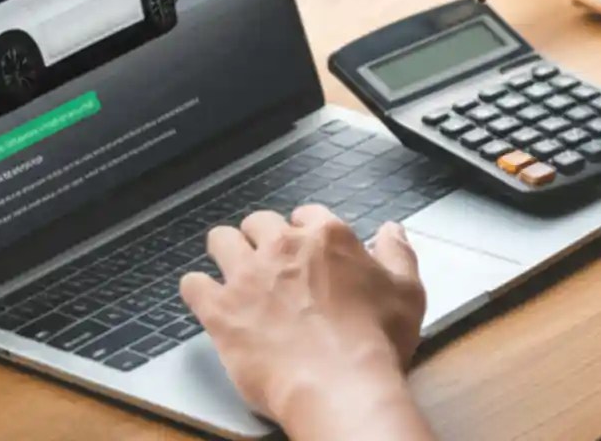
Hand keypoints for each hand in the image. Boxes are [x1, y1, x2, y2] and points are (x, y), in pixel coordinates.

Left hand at [180, 205, 432, 439]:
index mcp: (327, 238)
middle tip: (269, 263)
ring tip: (233, 272)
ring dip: (226, 252)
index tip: (305, 246)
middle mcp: (282, 247)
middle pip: (259, 223)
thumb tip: (392, 230)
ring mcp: (247, 276)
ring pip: (221, 240)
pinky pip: (192, 285)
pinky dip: (197, 290)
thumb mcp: (407, 292)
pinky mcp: (220, 309)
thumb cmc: (376, 342)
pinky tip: (205, 300)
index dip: (305, 229)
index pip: (307, 214)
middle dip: (262, 238)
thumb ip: (398, 254)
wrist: (340, 385)